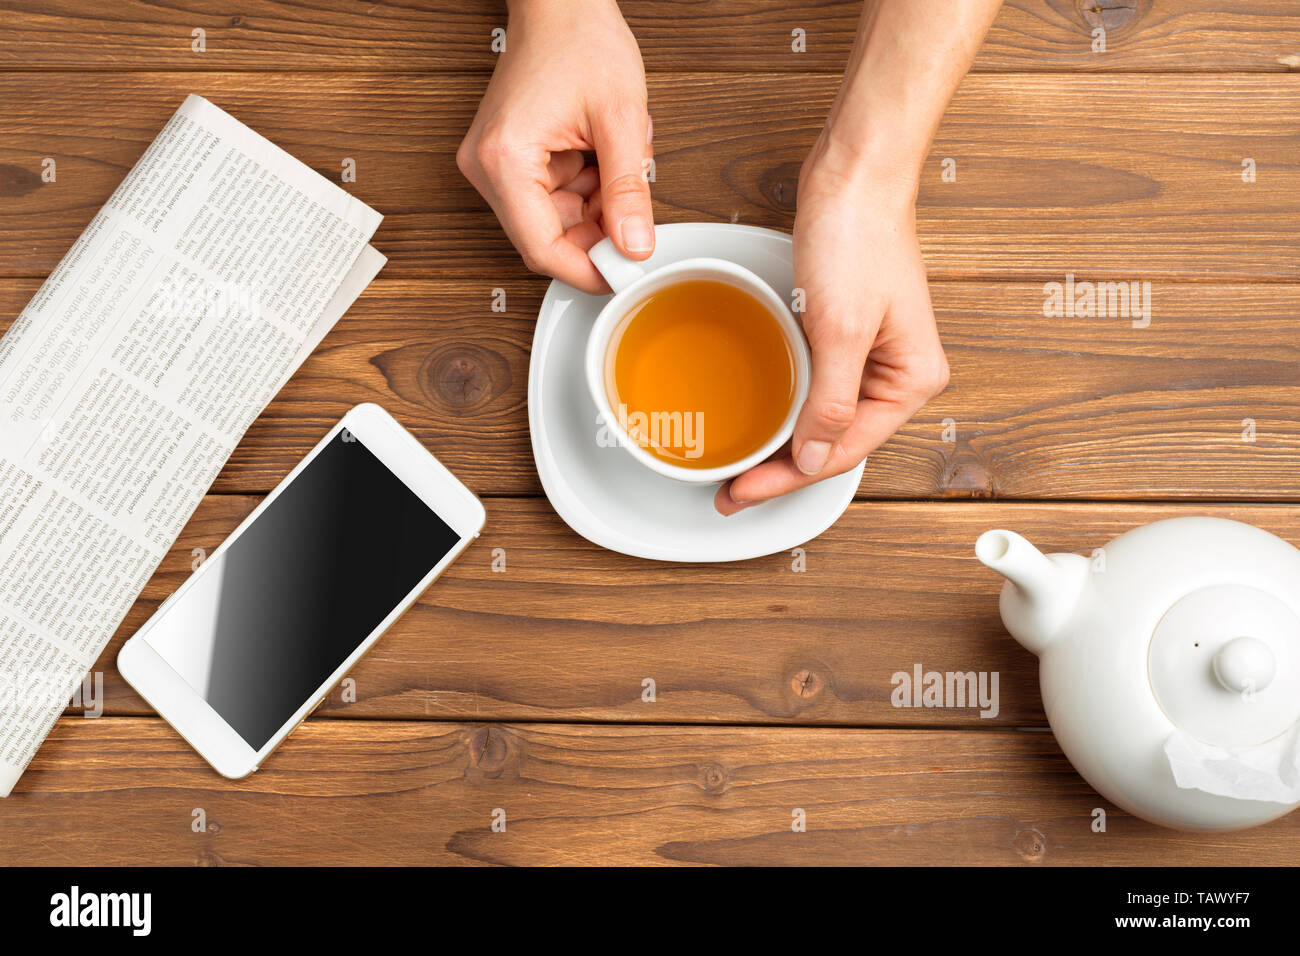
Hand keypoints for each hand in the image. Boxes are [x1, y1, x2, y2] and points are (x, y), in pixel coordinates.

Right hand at [456, 0, 653, 293]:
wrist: (560, 1)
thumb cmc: (580, 39)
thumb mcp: (621, 119)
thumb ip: (629, 190)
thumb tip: (635, 245)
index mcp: (504, 160)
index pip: (541, 248)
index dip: (587, 270)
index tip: (623, 276)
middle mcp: (487, 167)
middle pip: (548, 236)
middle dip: (597, 229)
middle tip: (635, 208)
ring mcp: (495, 165)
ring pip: (555, 219)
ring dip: (596, 203)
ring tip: (614, 155)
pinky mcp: (509, 160)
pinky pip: (553, 197)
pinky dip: (587, 187)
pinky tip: (601, 152)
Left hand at [715, 147, 949, 514]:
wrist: (855, 175)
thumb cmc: (858, 237)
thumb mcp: (842, 329)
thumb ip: (831, 401)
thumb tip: (812, 456)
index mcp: (910, 381)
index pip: (842, 451)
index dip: (787, 479)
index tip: (741, 491)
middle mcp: (897, 376)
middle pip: (833, 444)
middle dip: (782, 471)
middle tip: (730, 491)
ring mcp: (873, 357)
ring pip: (823, 421)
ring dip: (783, 445)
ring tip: (739, 468)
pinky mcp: (848, 336)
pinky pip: (815, 389)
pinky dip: (787, 409)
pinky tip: (761, 419)